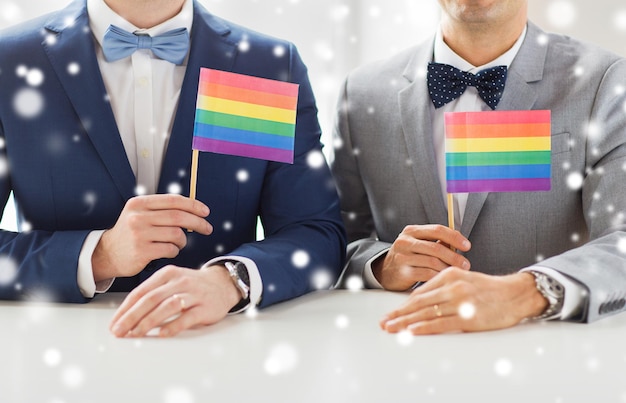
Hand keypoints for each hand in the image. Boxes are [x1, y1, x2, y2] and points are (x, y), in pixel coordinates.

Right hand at [92, 194, 212, 280]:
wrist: (107, 254)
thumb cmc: (130, 233)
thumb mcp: (139, 214)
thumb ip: (161, 209)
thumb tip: (193, 207)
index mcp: (139, 204)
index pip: (173, 200)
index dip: (193, 205)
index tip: (205, 211)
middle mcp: (138, 217)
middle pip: (178, 217)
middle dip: (198, 223)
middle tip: (207, 228)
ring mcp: (139, 234)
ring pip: (176, 234)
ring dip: (183, 240)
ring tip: (179, 243)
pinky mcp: (141, 251)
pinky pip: (170, 249)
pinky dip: (175, 250)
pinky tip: (170, 250)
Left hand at [109, 265, 241, 337]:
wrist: (223, 283)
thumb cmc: (192, 287)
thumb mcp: (172, 282)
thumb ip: (153, 295)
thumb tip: (127, 316)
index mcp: (167, 274)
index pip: (141, 292)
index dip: (125, 309)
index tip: (114, 324)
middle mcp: (179, 281)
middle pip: (151, 299)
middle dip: (131, 316)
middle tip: (119, 331)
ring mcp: (193, 294)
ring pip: (167, 306)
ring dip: (148, 321)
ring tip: (136, 334)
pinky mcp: (205, 307)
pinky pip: (186, 317)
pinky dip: (172, 325)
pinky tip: (161, 334)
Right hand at [372, 224, 471, 290]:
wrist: (385, 271)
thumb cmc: (408, 256)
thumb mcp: (419, 244)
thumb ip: (437, 241)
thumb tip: (459, 240)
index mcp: (411, 231)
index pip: (437, 230)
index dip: (454, 237)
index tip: (467, 246)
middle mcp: (405, 242)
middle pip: (436, 247)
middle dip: (454, 257)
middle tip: (465, 265)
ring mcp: (402, 257)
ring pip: (433, 262)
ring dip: (448, 269)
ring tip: (455, 273)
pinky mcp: (403, 272)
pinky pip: (427, 274)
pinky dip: (439, 277)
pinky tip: (444, 279)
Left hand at [380, 268, 547, 334]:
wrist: (516, 294)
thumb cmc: (489, 289)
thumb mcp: (464, 279)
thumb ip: (443, 288)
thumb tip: (422, 301)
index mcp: (449, 276)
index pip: (420, 293)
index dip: (403, 305)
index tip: (391, 313)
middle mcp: (452, 287)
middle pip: (418, 302)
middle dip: (399, 314)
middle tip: (384, 322)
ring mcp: (460, 302)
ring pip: (426, 313)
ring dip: (406, 322)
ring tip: (392, 329)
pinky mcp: (469, 317)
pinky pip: (442, 323)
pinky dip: (425, 327)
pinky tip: (413, 331)